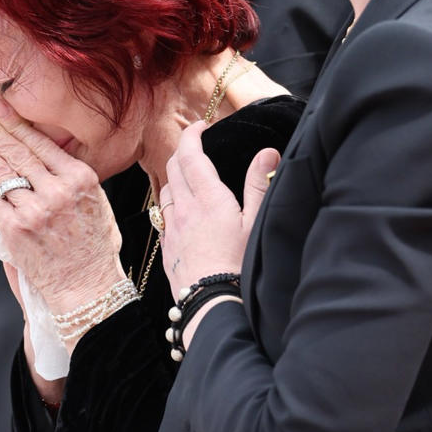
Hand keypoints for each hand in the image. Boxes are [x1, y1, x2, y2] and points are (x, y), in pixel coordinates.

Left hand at [0, 96, 124, 315]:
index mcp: (81, 178)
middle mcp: (57, 190)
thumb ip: (71, 177)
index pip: (40, 142)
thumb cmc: (94, 247)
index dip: (13, 122)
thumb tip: (41, 152)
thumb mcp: (97, 201)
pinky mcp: (15, 228)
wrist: (89, 287)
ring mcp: (34, 209)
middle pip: (15, 150)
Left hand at [160, 120, 279, 296]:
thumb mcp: (257, 224)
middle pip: (173, 167)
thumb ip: (260, 185)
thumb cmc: (239, 267)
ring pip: (165, 190)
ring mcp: (172, 229)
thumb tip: (267, 152)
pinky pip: (164, 215)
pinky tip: (184, 212)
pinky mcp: (167, 247)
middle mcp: (184, 209)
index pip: (191, 154)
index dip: (192, 135)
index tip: (200, 126)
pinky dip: (172, 202)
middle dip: (183, 151)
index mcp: (208, 198)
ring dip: (175, 176)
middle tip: (197, 147)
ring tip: (191, 177)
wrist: (212, 305)